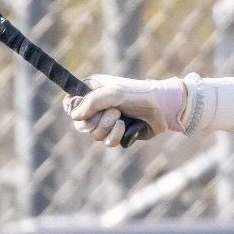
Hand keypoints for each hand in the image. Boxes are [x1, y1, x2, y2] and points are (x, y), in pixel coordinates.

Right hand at [62, 75, 185, 145]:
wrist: (162, 108)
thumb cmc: (138, 95)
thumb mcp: (113, 94)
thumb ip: (91, 103)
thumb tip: (74, 116)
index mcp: (93, 91)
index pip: (71, 103)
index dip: (75, 110)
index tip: (84, 112)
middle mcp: (97, 106)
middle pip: (81, 124)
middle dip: (97, 121)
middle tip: (114, 113)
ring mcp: (107, 121)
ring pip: (94, 135)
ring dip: (108, 129)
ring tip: (122, 119)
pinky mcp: (117, 133)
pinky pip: (107, 142)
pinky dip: (116, 136)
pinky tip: (126, 128)